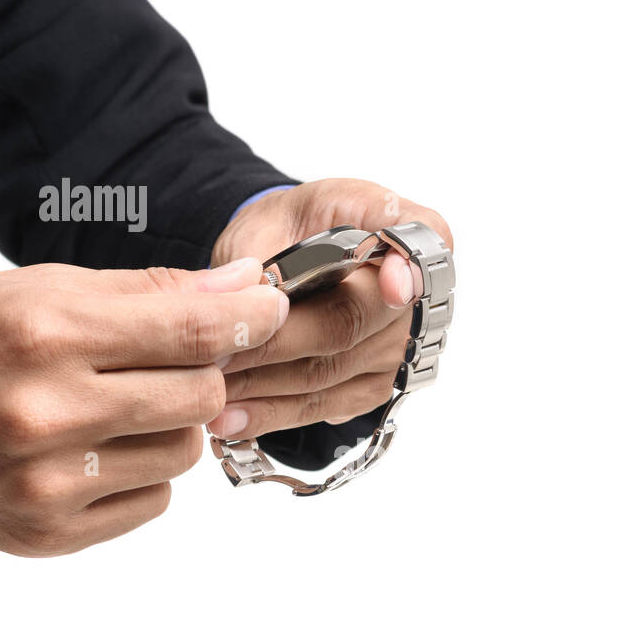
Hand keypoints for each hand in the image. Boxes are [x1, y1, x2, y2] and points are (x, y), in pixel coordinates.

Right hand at [0, 259, 287, 555]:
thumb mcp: (32, 288)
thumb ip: (143, 292)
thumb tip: (236, 285)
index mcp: (46, 333)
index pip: (191, 331)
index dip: (247, 316)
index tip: (267, 305)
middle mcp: (49, 412)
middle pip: (198, 393)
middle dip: (197, 369)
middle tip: (161, 357)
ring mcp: (48, 483)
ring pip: (183, 453)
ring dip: (167, 423)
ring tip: (112, 404)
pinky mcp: (47, 534)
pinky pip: (149, 502)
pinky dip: (138, 470)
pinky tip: (93, 447)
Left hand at [209, 178, 453, 437]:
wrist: (288, 254)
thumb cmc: (285, 227)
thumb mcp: (273, 216)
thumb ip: (270, 247)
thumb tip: (260, 293)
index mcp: (401, 228)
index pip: (424, 247)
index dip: (408, 269)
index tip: (390, 284)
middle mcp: (414, 294)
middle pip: (353, 323)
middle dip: (280, 342)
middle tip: (220, 354)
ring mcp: (397, 346)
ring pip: (331, 372)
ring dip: (266, 386)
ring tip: (208, 390)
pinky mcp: (372, 386)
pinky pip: (324, 404)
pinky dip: (273, 413)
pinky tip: (231, 418)